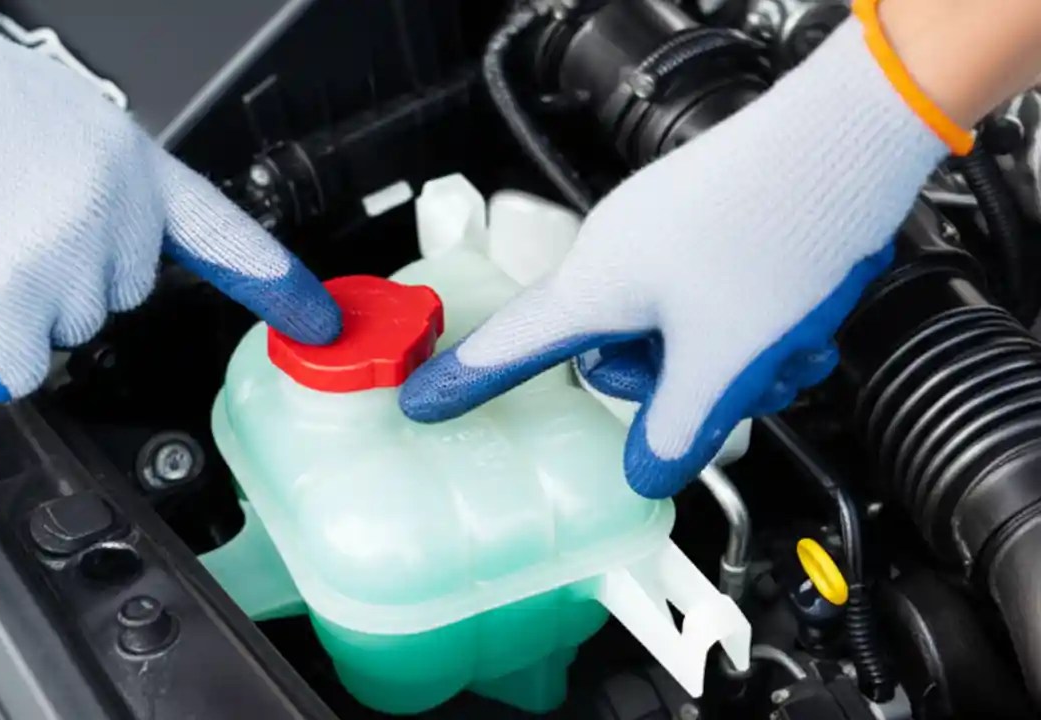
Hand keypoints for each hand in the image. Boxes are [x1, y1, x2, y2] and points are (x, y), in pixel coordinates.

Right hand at [0, 0, 338, 400]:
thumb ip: (94, 179)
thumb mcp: (46, 116)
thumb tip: (101, 223)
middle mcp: (113, 219)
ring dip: (23, 305)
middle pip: (120, 293)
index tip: (316, 320)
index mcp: (127, 162)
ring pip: (67, 331)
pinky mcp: (10, 320)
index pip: (221, 233)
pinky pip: (17, 369)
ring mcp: (66, 273)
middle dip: (71, 275)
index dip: (271, 283)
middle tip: (2, 223)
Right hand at [400, 19, 948, 497]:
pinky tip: (801, 322)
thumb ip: (678, 429)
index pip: (513, 345)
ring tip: (787, 348)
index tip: (424, 400)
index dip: (467, 380)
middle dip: (681, 384)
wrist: (853, 137)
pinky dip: (754, 324)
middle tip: (735, 382)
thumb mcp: (722, 358)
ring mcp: (666, 233)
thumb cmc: (776, 228)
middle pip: (620, 356)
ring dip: (733, 358)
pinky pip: (711, 296)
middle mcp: (619, 253)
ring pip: (679, 332)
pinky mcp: (709, 223)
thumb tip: (647, 473)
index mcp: (596, 283)